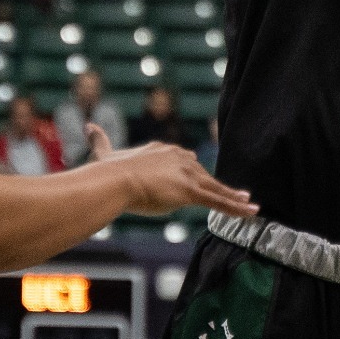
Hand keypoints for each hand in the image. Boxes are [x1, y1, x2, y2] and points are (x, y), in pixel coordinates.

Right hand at [111, 141, 257, 217]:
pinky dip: (235, 208)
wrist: (114, 180)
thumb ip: (100, 140)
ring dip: (234, 198)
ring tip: (250, 205)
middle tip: (235, 195)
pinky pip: (217, 201)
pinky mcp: (190, 191)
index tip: (199, 175)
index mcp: (162, 150)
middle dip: (218, 186)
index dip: (192, 170)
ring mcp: (186, 175)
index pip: (184, 160)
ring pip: (215, 188)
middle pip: (203, 174)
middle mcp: (179, 158)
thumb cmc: (108, 171)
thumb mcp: (105, 153)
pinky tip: (251, 212)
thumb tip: (88, 125)